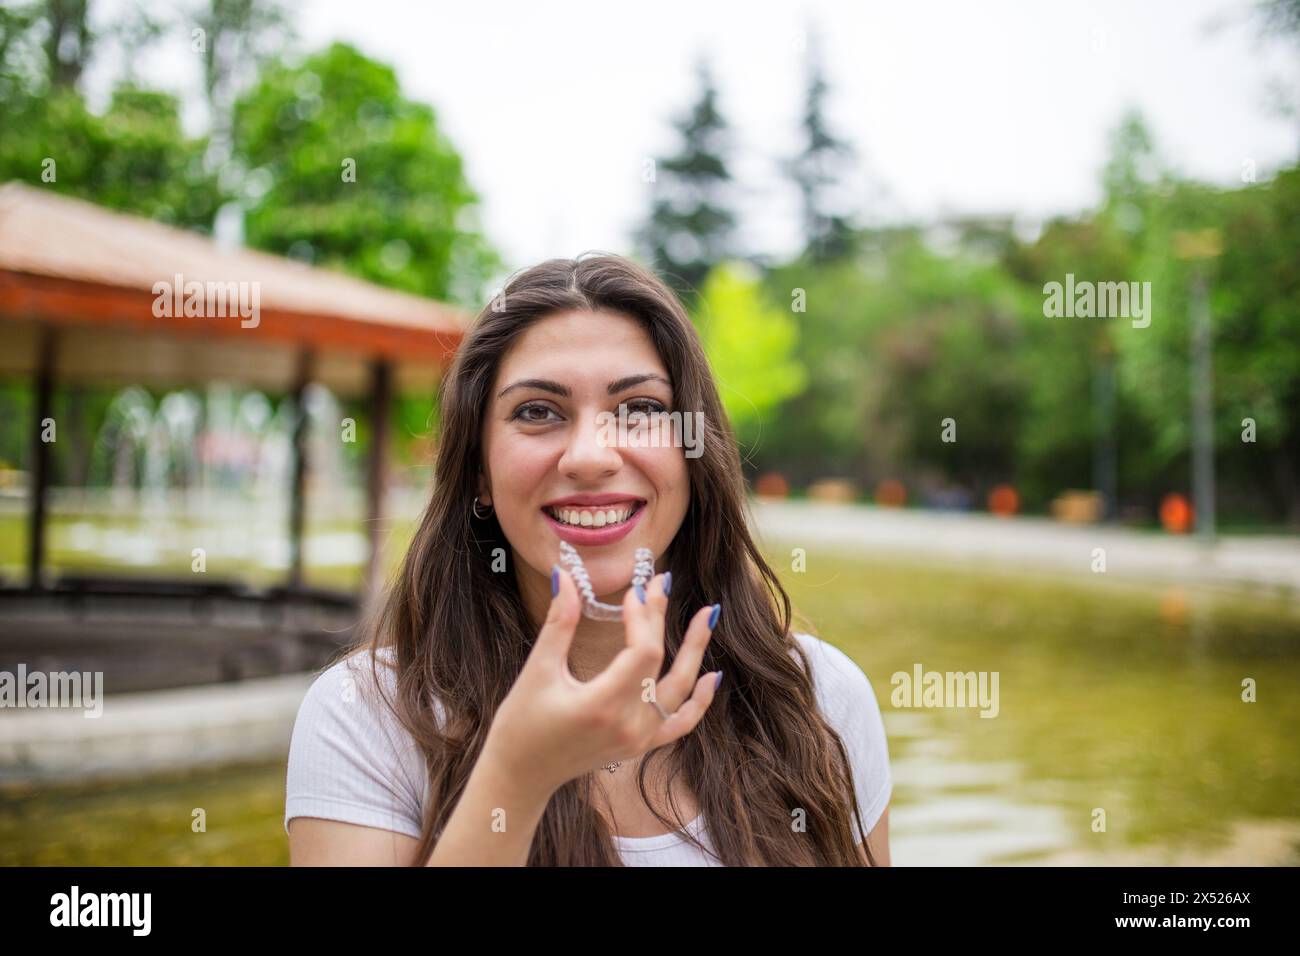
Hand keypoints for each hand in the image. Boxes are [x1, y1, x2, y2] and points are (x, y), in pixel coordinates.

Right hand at [485, 565, 720, 798]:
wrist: (521, 774)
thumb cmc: (521, 724)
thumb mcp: (538, 670)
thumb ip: (559, 623)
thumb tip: (566, 577)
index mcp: (602, 705)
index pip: (642, 651)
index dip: (643, 616)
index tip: (634, 589)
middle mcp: (629, 725)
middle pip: (660, 662)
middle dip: (661, 618)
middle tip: (663, 582)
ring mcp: (639, 739)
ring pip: (679, 690)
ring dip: (694, 651)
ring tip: (707, 615)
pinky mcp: (640, 745)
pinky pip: (680, 723)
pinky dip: (698, 700)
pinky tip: (711, 675)